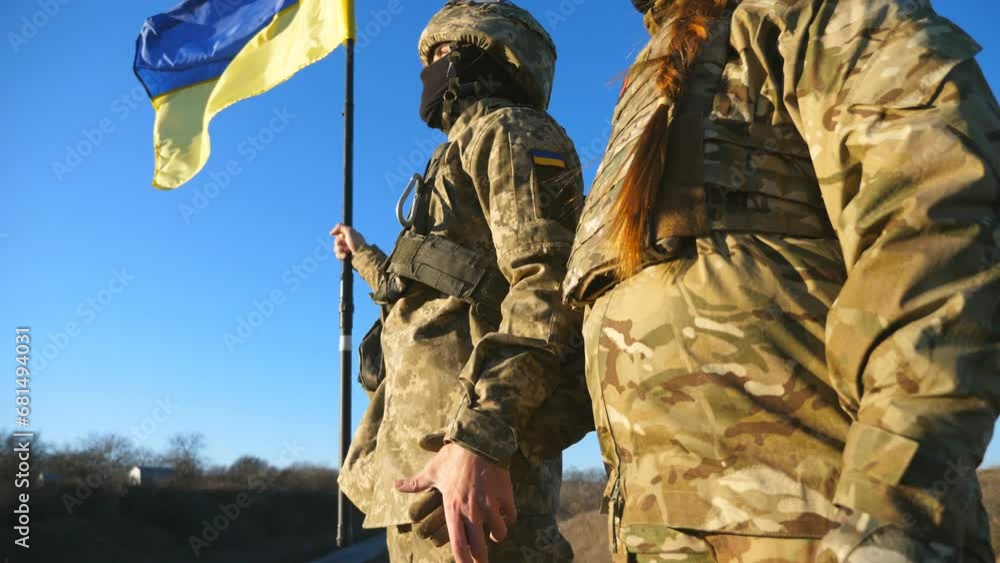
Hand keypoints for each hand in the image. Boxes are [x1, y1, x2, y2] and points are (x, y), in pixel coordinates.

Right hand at [330, 224, 366, 259]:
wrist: (361, 256)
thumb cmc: (357, 243)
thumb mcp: (349, 231)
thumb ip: (340, 227)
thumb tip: (331, 232)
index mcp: (350, 235)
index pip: (339, 233)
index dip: (339, 235)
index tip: (342, 236)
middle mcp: (348, 242)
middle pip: (336, 241)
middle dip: (339, 243)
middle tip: (346, 244)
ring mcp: (346, 250)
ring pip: (335, 248)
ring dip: (340, 249)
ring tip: (347, 251)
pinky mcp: (345, 256)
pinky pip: (337, 255)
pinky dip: (341, 255)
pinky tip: (346, 256)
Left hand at [395, 443, 516, 562]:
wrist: (478, 439)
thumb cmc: (453, 456)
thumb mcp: (432, 471)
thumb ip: (415, 483)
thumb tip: (395, 485)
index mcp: (454, 509)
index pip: (458, 544)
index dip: (462, 561)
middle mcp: (473, 511)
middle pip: (480, 547)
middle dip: (481, 559)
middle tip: (481, 562)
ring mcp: (490, 504)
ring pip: (499, 533)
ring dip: (497, 536)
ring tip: (494, 534)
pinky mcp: (505, 495)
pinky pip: (511, 515)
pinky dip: (509, 518)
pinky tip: (505, 516)